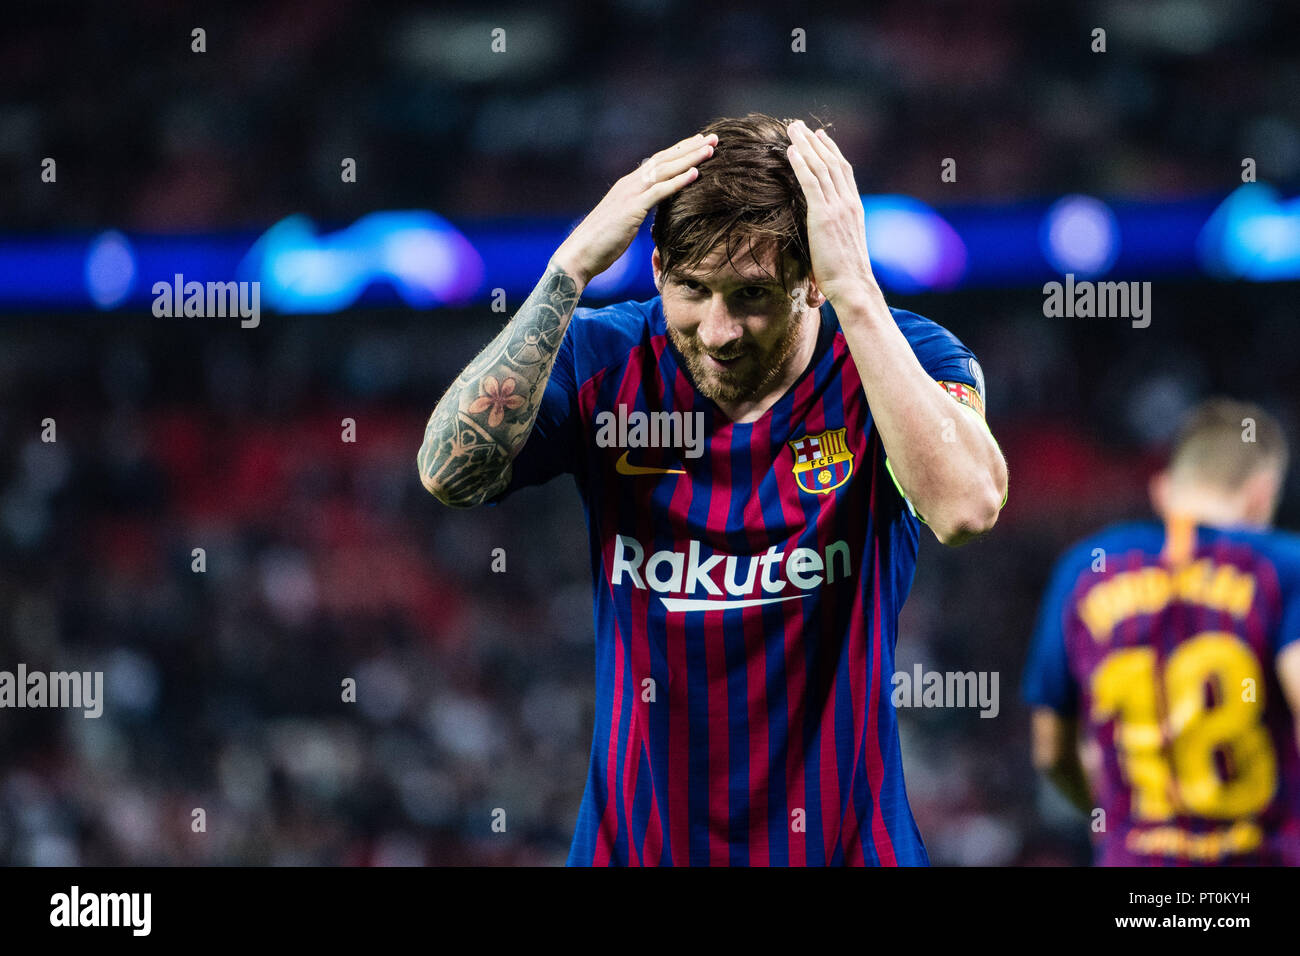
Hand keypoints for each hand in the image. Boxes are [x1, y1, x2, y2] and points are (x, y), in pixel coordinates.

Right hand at [551, 132, 717, 284]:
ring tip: (711, 149)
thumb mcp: (623, 222)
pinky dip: (678, 181)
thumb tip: (652, 210)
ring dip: (690, 158)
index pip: (658, 162)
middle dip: (690, 147)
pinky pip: (659, 191)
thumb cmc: (600, 244)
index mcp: (628, 186)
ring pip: (664, 170)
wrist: (578, 254)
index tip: (700, 143)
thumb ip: (638, 210)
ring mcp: (630, 194)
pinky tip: (695, 173)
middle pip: (664, 159)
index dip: (680, 151)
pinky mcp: (631, 209)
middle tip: (715, 137)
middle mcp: (629, 183)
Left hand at [784, 120, 874, 308]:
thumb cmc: (846, 277)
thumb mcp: (841, 249)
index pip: (843, 172)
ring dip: (805, 145)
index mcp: (854, 209)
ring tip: (792, 129)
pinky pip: (811, 182)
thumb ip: (833, 236)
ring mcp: (838, 208)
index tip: (820, 137)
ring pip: (821, 167)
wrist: (854, 286)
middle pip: (832, 162)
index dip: (831, 151)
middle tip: (801, 126)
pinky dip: (801, 164)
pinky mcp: (824, 216)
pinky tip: (791, 151)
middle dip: (815, 142)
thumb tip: (823, 240)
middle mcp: (849, 203)